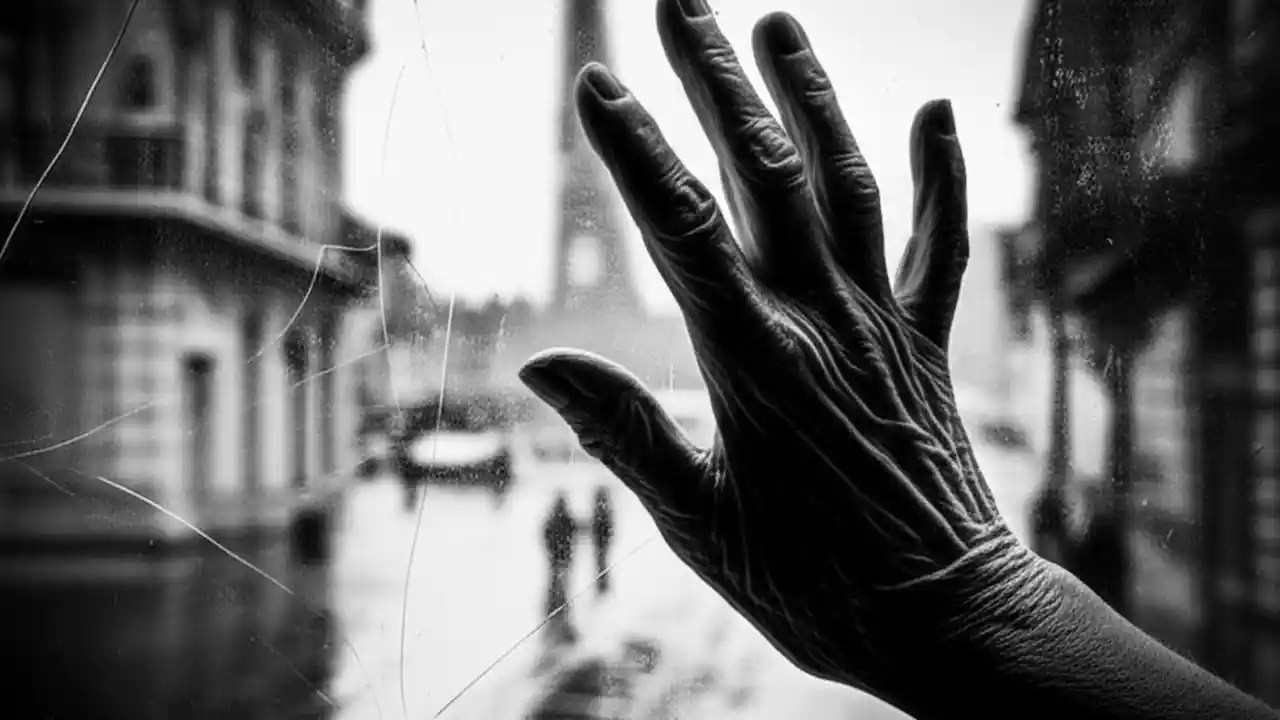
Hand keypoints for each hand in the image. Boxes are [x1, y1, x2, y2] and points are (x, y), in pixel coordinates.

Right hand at [519, 2, 1031, 708]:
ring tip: (776, 23)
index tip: (599, 85)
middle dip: (715, 84)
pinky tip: (934, 110)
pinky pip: (941, 245)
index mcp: (751, 364)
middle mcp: (821, 323)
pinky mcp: (928, 341)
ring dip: (811, 99)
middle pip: (764, 178)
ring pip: (848, 187)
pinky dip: (941, 176)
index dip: (637, 153)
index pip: (682, 232)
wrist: (945, 617)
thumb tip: (539, 364)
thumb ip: (623, 435)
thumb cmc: (814, 585)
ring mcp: (883, 324)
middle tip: (679, 5)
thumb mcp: (698, 526)